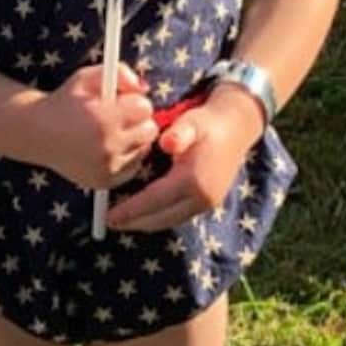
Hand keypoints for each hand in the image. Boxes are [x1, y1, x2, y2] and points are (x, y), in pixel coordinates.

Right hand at [32, 64, 159, 193]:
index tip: (120, 101)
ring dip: (133, 139)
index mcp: (102, 118)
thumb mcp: (87, 77)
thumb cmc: (66, 100)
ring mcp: (106, 167)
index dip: (132, 101)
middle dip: (137, 120)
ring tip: (110, 132)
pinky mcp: (105, 181)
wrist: (38, 133)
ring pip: (144, 149)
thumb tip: (144, 88)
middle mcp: (106, 146)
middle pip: (149, 130)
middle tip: (118, 117)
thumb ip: (120, 72)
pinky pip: (134, 167)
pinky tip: (108, 148)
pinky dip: (126, 157)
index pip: (145, 108)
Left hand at [106, 84, 266, 234]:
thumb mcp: (191, 121)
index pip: (154, 201)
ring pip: (170, 221)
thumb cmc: (207, 123)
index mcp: (194, 180)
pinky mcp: (209, 203)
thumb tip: (168, 143)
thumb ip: (179, 132)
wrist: (236, 128)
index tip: (109, 216)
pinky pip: (178, 217)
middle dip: (134, 223)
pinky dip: (159, 218)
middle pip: (161, 218)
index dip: (131, 210)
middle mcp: (202, 198)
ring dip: (146, 224)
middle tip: (110, 221)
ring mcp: (208, 204)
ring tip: (123, 221)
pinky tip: (145, 214)